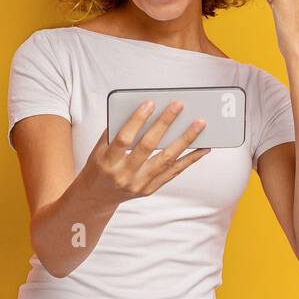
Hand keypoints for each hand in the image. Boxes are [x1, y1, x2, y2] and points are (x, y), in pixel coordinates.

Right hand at [78, 100, 209, 208]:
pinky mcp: (150, 189)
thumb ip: (116, 131)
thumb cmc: (99, 165)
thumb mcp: (99, 148)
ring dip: (185, 141)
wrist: (96, 196)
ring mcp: (139, 184)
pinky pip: (173, 173)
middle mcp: (123, 175)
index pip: (124, 139)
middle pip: (148, 147)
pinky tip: (202, 147)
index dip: (137, 120)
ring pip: (166, 160)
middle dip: (165, 124)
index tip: (150, 103)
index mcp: (107, 162)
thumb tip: (144, 110)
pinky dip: (189, 159)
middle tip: (179, 106)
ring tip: (199, 124)